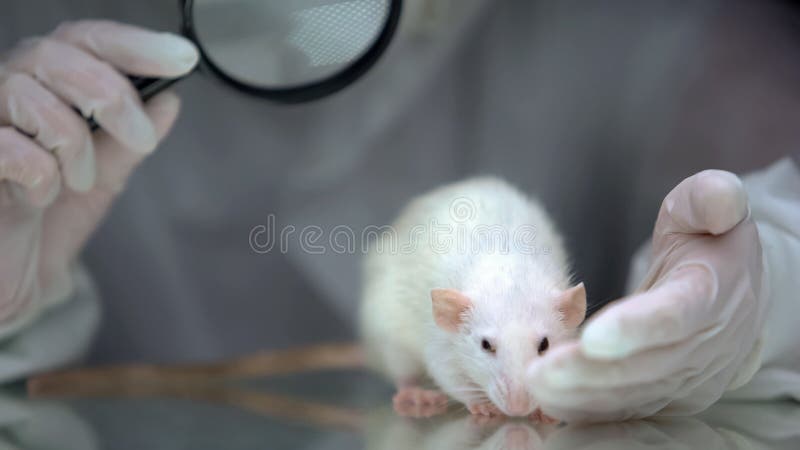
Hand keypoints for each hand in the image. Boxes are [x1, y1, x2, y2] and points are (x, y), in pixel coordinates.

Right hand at [0, 21, 197, 327]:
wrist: (14, 285)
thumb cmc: (47, 226)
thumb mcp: (101, 179)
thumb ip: (128, 141)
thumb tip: (168, 100)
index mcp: (44, 91)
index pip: (84, 40)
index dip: (133, 45)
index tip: (182, 58)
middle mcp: (6, 95)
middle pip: (56, 54)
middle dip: (112, 94)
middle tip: (141, 138)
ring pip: (28, 93)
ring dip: (74, 142)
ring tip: (79, 181)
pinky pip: (6, 145)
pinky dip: (40, 173)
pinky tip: (41, 196)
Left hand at [527, 170, 765, 421]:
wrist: (734, 293)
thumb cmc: (707, 242)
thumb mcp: (708, 208)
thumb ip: (711, 198)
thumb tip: (721, 200)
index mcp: (712, 293)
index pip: (676, 314)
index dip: (636, 328)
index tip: (591, 336)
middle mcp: (705, 344)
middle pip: (646, 365)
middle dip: (590, 371)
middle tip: (538, 372)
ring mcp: (689, 377)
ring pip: (633, 393)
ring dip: (582, 394)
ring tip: (535, 386)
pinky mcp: (670, 395)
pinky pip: (628, 408)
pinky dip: (589, 408)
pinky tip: (550, 401)